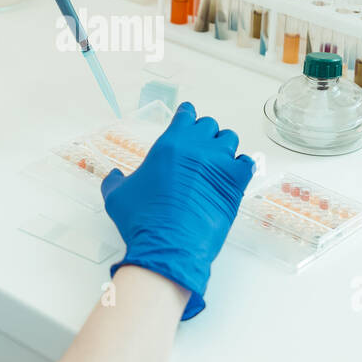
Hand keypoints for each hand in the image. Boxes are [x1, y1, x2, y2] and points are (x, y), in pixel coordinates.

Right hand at [100, 103, 255, 319]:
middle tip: (198, 149)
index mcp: (170, 144)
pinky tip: (232, 175)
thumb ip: (115, 180)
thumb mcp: (117, 196)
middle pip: (209, 126)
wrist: (168, 246)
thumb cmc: (143, 220)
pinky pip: (247, 163)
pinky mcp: (236, 183)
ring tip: (216, 161)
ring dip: (223, 147)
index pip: (186, 114)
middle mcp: (197, 148)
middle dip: (203, 135)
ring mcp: (220, 164)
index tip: (187, 119)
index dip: (186, 116)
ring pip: (230, 139)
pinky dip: (240, 166)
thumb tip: (114, 176)